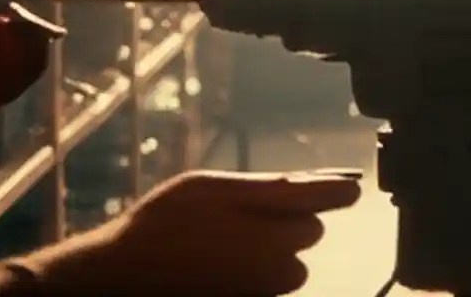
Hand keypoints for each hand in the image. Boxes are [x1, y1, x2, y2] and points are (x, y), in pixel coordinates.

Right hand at [29, 170, 362, 294]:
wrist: (121, 279)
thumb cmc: (161, 225)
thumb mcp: (208, 187)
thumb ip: (265, 187)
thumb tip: (314, 183)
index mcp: (267, 223)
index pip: (328, 199)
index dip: (338, 189)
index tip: (349, 186)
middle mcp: (275, 262)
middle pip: (310, 233)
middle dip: (289, 223)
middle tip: (245, 217)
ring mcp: (265, 290)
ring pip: (292, 265)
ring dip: (274, 253)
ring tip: (226, 245)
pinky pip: (270, 286)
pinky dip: (257, 275)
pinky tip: (222, 265)